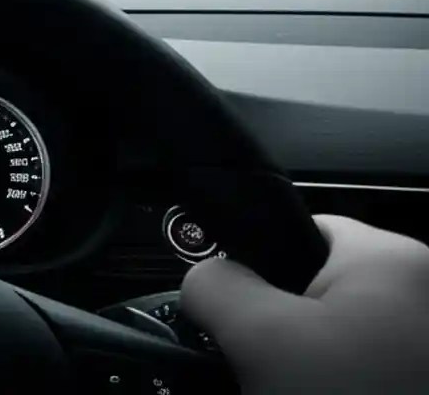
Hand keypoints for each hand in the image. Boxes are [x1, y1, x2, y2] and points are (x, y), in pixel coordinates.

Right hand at [182, 215, 428, 394]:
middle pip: (321, 295)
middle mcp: (426, 290)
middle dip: (289, 336)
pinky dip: (352, 387)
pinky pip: (374, 372)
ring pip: (347, 344)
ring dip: (318, 370)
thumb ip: (215, 287)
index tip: (245, 330)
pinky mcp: (423, 378)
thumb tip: (204, 281)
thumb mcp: (259, 339)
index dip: (256, 276)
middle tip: (278, 380)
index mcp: (391, 256)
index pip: (297, 232)